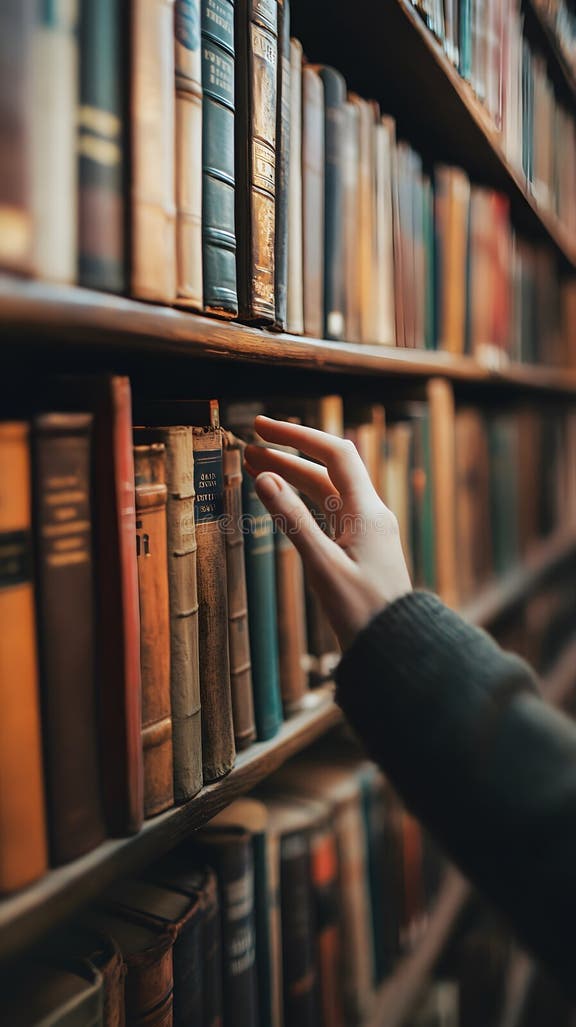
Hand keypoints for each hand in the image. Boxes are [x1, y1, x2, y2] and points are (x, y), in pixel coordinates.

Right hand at [244, 416, 411, 650]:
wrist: (394, 646)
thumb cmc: (362, 611)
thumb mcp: (322, 566)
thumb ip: (292, 521)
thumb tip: (264, 479)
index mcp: (367, 511)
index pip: (333, 454)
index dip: (297, 436)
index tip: (262, 428)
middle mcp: (370, 514)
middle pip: (327, 470)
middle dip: (289, 454)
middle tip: (250, 445)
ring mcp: (367, 530)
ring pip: (327, 491)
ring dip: (293, 477)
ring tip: (256, 468)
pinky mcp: (361, 547)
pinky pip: (330, 512)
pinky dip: (303, 501)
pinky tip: (283, 500)